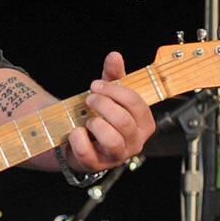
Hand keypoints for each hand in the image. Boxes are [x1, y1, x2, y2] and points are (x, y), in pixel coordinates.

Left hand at [63, 51, 156, 172]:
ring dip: (95, 123)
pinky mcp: (96, 164)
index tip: (96, 85)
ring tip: (88, 118)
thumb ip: (113, 75)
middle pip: (123, 121)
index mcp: (144, 123)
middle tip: (89, 99)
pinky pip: (87, 151)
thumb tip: (114, 56)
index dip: (114, 91)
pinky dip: (77, 137)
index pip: (136, 104)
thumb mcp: (109, 93)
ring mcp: (116, 156)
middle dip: (102, 104)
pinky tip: (76, 131)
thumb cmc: (100, 115)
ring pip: (112, 140)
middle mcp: (135, 142)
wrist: (79, 138)